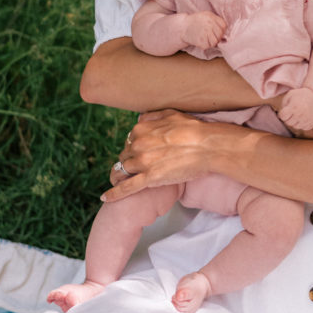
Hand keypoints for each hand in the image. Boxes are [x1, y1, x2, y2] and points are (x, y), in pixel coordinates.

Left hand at [102, 110, 221, 202]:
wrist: (208, 146)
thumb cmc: (194, 129)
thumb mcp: (171, 114)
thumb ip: (152, 116)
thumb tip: (140, 119)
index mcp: (141, 129)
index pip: (130, 140)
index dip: (135, 148)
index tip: (140, 153)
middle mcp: (138, 144)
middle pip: (126, 156)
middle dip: (129, 161)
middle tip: (136, 167)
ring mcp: (143, 162)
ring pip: (124, 170)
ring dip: (121, 176)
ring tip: (117, 182)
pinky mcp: (150, 178)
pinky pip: (127, 188)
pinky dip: (114, 193)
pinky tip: (105, 198)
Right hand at [183, 11, 225, 49]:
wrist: (182, 27)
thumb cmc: (195, 22)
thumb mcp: (206, 16)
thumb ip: (216, 21)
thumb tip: (225, 33)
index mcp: (211, 17)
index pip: (223, 26)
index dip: (222, 30)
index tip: (217, 32)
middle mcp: (209, 24)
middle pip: (220, 34)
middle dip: (217, 37)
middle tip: (211, 37)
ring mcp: (204, 32)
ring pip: (215, 42)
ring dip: (212, 42)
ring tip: (206, 39)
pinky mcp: (200, 40)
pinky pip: (208, 46)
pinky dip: (205, 45)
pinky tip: (201, 41)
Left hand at [277, 87, 312, 131]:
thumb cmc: (300, 95)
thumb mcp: (290, 94)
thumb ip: (283, 105)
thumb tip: (280, 116)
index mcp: (294, 107)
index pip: (282, 117)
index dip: (282, 113)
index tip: (286, 110)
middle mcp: (301, 114)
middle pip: (288, 123)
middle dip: (288, 118)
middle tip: (292, 112)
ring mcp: (307, 120)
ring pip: (295, 127)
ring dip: (295, 121)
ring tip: (298, 114)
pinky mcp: (312, 123)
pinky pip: (303, 128)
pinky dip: (302, 123)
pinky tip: (304, 116)